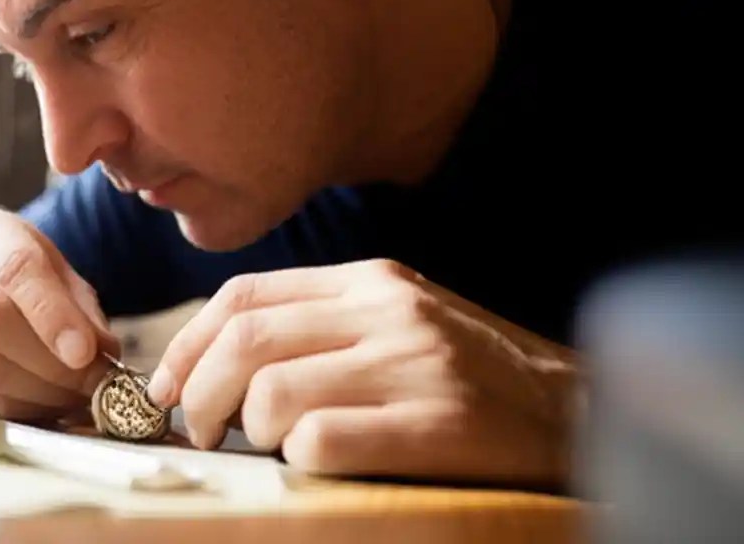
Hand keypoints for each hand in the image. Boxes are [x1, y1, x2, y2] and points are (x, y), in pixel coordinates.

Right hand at [0, 210, 119, 420]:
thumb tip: (103, 356)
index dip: (52, 315)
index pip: (17, 269)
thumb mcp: (62, 277)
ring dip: (35, 392)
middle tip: (89, 384)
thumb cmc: (28, 279)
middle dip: (48, 362)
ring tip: (72, 398)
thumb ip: (83, 312)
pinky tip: (44, 405)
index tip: (85, 353)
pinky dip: (16, 408)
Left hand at [147, 259, 577, 486]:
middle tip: (201, 431)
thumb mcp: (398, 322)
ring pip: (271, 394)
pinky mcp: (437, 424)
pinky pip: (320, 442)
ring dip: (252, 432)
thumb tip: (217, 359)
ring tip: (276, 447)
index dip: (187, 343)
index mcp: (372, 280)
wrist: (579, 414)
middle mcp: (389, 311)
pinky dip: (299, 460)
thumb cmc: (471, 376)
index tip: (165, 386)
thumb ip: (321, 324)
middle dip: (198, 396)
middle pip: (244, 344)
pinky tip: (322, 463)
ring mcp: (414, 365)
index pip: (243, 295)